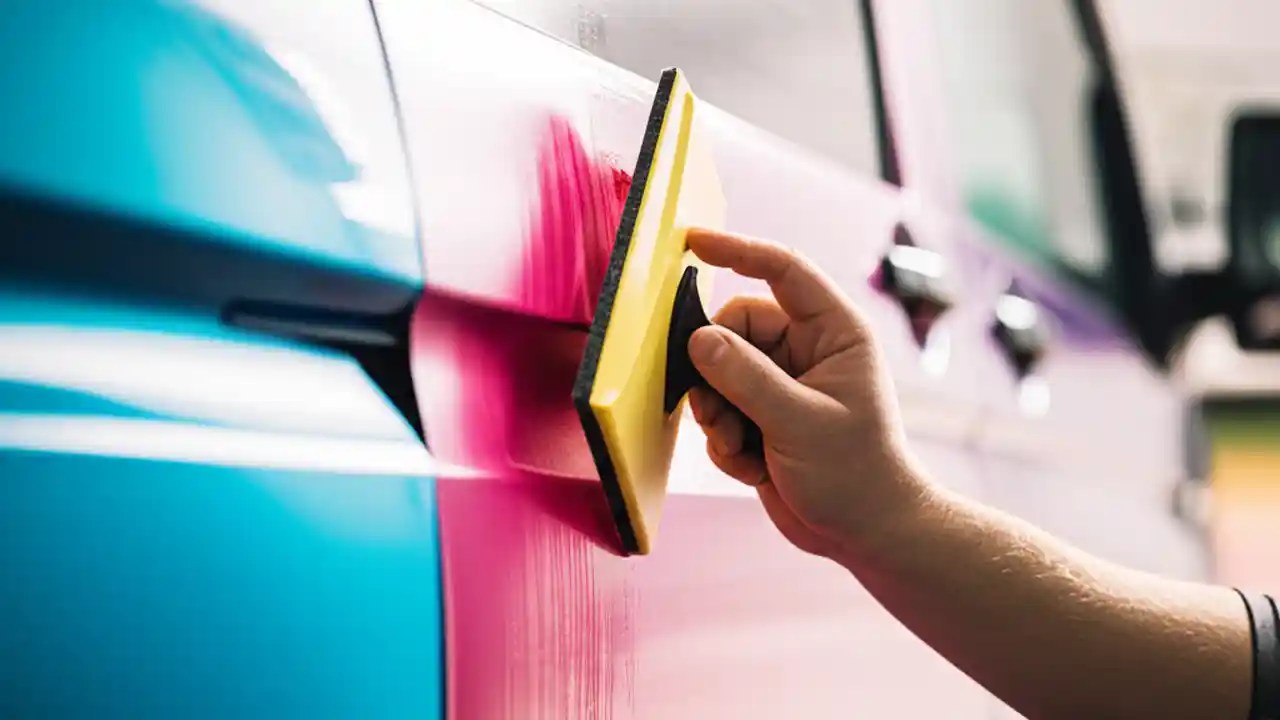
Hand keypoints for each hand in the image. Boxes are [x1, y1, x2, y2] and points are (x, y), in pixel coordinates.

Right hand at [685, 228, 929, 560]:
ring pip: (717, 373)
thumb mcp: (799, 422)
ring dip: (717, 415)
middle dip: (716, 374)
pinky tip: (753, 468)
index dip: (738, 251)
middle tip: (719, 415)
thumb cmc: (856, 475)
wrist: (867, 535)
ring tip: (742, 449)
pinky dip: (725, 441)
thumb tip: (698, 339)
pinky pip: (719, 410)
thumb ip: (745, 377)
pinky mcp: (762, 417)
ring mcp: (782, 384)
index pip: (782, 271)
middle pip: (733, 330)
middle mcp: (806, 350)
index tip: (693, 242)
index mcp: (834, 332)